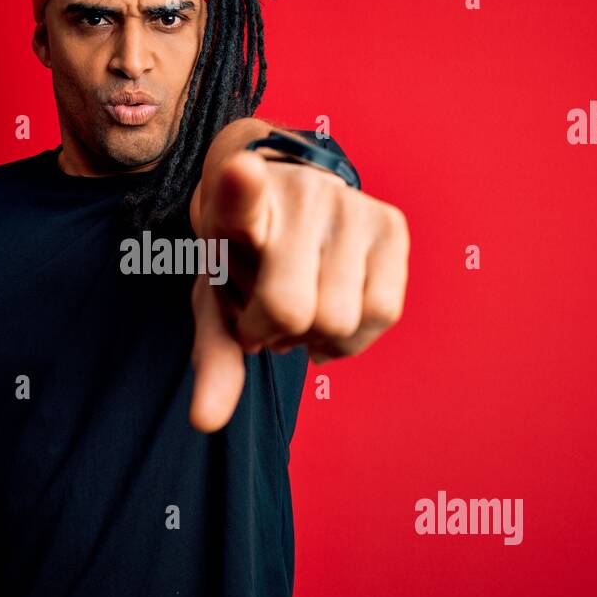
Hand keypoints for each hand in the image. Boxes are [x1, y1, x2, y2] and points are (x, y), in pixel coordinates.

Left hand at [188, 123, 408, 431]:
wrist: (286, 195)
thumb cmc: (244, 256)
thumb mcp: (218, 298)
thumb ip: (214, 357)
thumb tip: (204, 423)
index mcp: (239, 207)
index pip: (241, 197)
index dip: (240, 188)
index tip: (240, 172)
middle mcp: (300, 197)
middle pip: (294, 310)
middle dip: (278, 333)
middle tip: (267, 316)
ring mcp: (350, 205)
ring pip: (343, 319)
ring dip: (319, 336)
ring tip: (303, 309)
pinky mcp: (391, 222)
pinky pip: (384, 313)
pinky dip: (355, 335)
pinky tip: (334, 315)